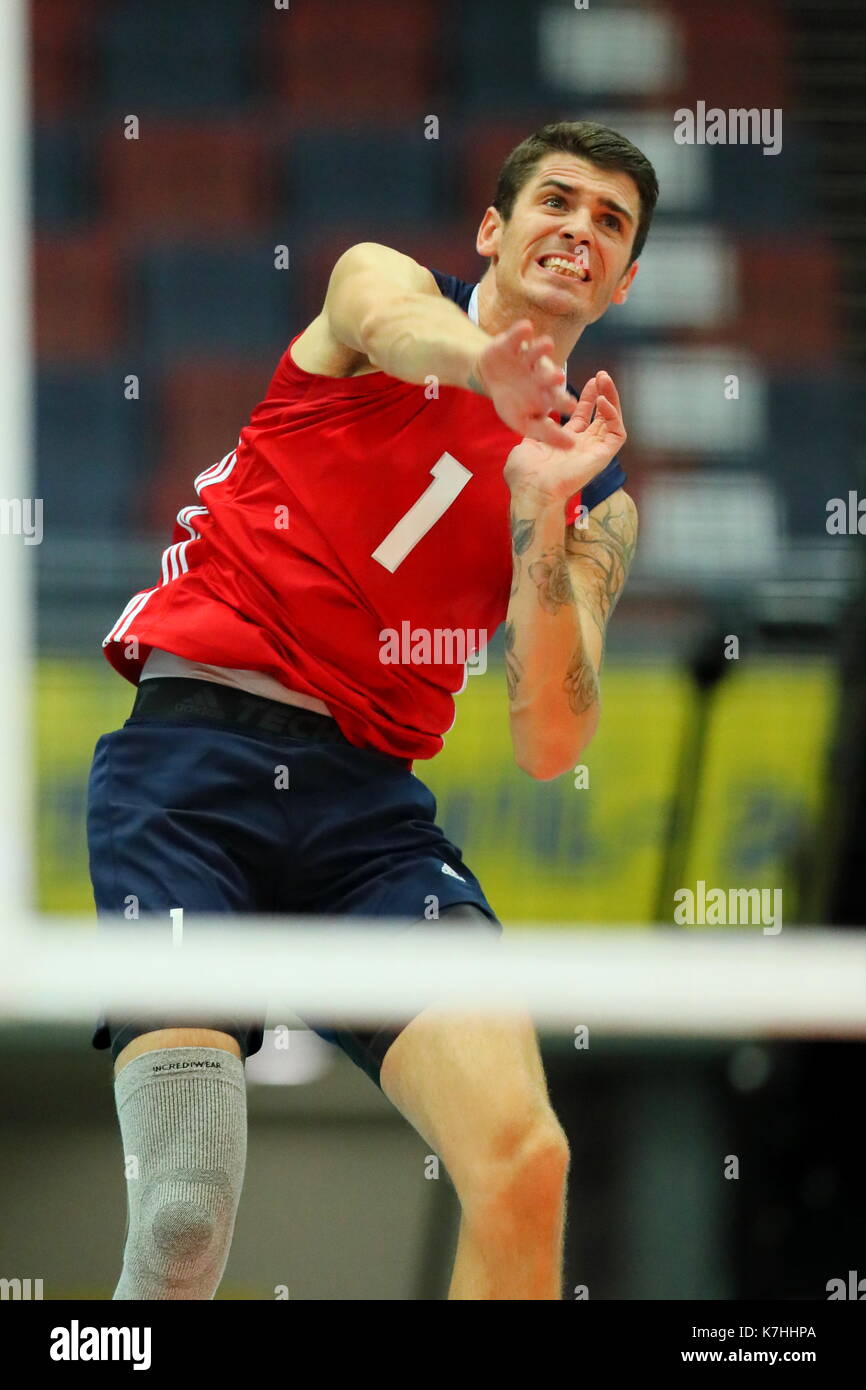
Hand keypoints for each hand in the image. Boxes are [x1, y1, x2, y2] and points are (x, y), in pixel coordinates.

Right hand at [473, 320, 576, 451]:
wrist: (491, 377)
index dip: (564, 402)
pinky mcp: (511, 344)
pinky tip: (526, 327)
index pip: (557, 399)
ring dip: (541, 350)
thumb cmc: (512, 402)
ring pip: (535, 353)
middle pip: (547, 375)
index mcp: (545, 394)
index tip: (572, 407)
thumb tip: (571, 447)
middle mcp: (539, 374)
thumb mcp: (524, 424)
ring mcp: (526, 358)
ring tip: (547, 345)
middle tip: (558, 378)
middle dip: (551, 376)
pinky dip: (520, 332)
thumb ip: (545, 434)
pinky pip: (517, 337)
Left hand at [503, 370, 625, 504]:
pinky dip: (613, 415)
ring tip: (605, 380)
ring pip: (611, 420)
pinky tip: (603, 401)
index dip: (586, 398)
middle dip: (602, 393)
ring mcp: (594, 451)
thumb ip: (535, 427)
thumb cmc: (524, 474)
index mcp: (565, 442)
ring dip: (611, 398)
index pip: (582, 416)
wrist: (531, 490)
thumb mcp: (526, 441)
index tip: (588, 380)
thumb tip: (535, 414)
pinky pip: (616, 433)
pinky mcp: (603, 456)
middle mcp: (583, 446)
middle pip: (599, 415)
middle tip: (601, 375)